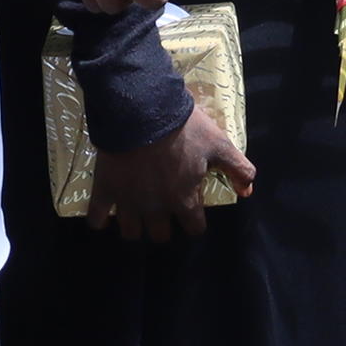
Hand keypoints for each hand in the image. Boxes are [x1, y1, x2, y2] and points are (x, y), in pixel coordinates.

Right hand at [86, 108, 254, 242]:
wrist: (142, 110)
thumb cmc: (184, 128)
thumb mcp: (219, 144)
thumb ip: (238, 169)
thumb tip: (248, 192)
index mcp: (184, 200)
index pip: (194, 228)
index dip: (194, 223)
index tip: (191, 213)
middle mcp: (156, 208)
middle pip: (160, 235)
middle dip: (163, 228)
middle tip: (162, 213)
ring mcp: (128, 202)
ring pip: (130, 233)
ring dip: (134, 228)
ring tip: (134, 217)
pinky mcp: (105, 190)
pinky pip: (97, 217)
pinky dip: (99, 220)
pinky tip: (103, 217)